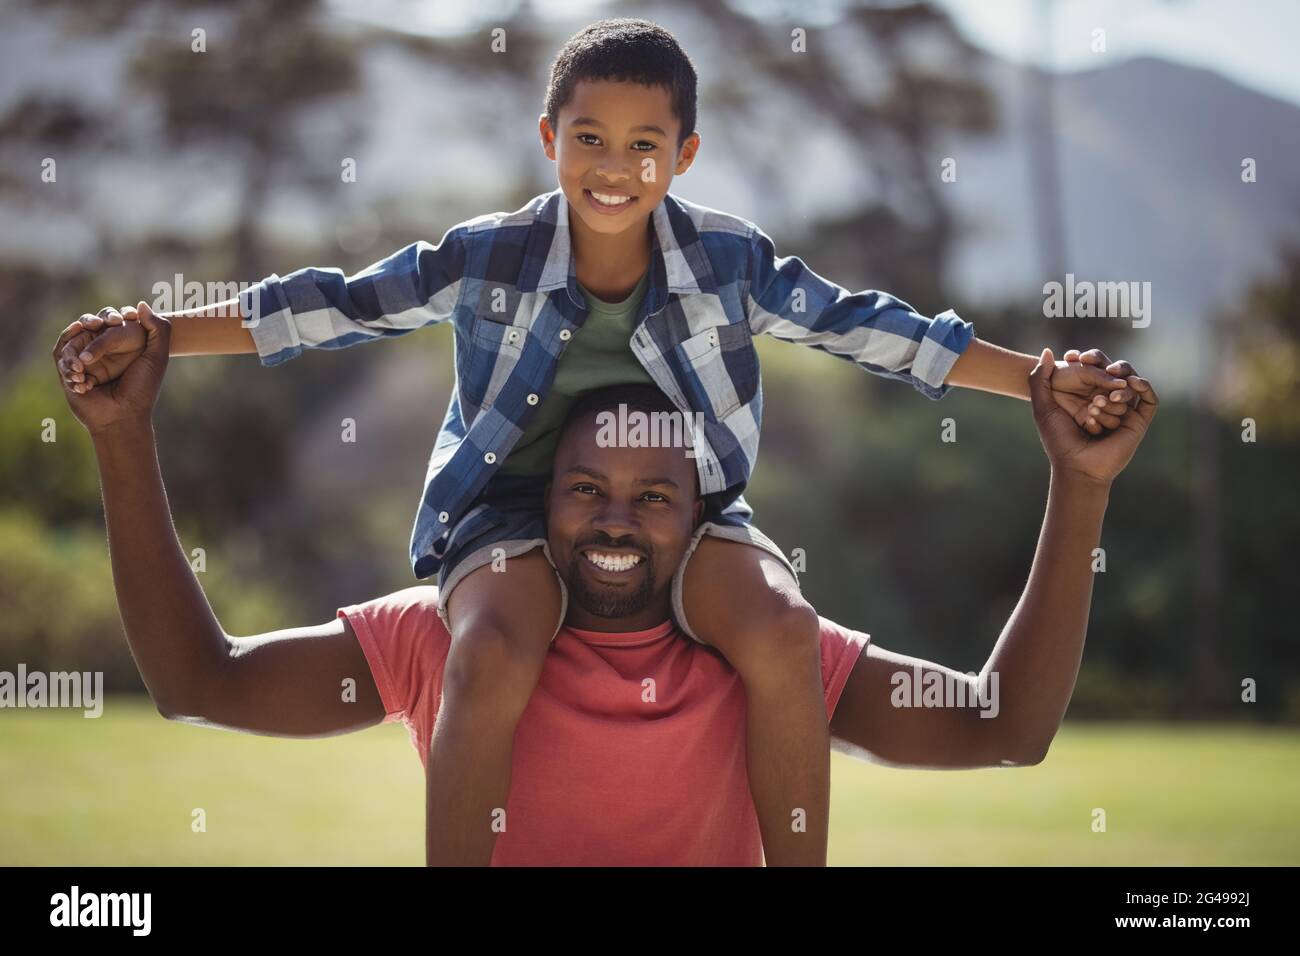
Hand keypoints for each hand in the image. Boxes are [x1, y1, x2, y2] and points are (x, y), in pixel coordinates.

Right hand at [53, 301, 169, 433]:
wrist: (124, 416)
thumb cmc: (142, 388)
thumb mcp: (157, 357)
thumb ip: (158, 329)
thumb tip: (141, 303)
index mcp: (121, 344)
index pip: (112, 319)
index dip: (114, 315)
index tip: (121, 320)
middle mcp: (101, 349)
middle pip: (89, 323)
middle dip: (91, 321)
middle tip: (98, 325)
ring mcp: (83, 359)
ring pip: (72, 337)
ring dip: (79, 345)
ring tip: (87, 363)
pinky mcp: (67, 371)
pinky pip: (61, 355)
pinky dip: (68, 361)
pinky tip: (81, 374)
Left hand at [1029, 348, 1156, 485]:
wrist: (1075, 465)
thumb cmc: (1058, 439)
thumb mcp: (1043, 406)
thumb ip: (1040, 379)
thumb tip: (1048, 351)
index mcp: (1088, 397)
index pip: (1096, 370)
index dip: (1089, 359)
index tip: (1074, 357)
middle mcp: (1108, 402)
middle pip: (1116, 374)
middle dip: (1106, 367)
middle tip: (1091, 365)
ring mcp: (1125, 412)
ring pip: (1130, 385)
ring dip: (1118, 386)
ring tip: (1099, 400)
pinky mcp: (1138, 422)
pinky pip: (1149, 400)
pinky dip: (1144, 387)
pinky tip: (1132, 382)